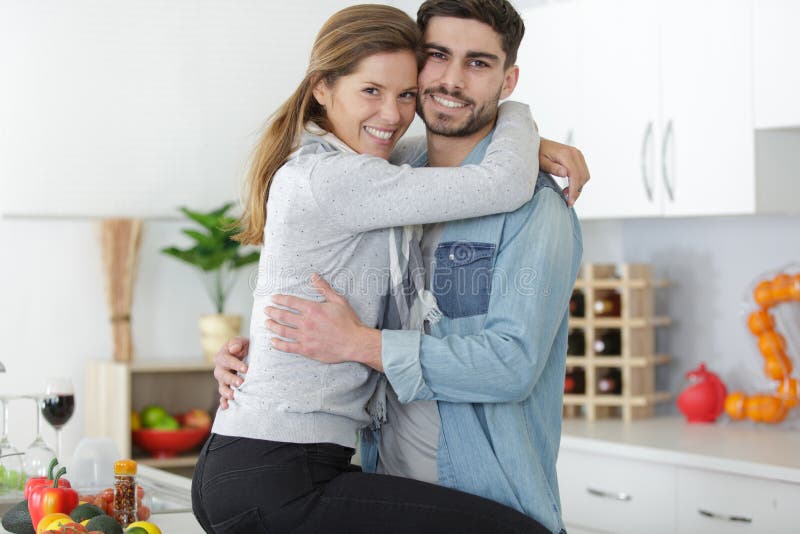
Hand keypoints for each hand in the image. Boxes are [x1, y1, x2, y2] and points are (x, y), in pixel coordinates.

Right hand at [214, 337, 248, 409]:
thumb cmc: (245, 348)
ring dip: (226, 392)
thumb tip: (234, 348)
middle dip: (231, 379)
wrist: (248, 356)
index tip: (245, 368)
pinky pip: (222, 396)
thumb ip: (237, 343)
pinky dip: (223, 402)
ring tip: (233, 396)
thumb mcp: (242, 342)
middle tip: (240, 383)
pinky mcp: (226, 388)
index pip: (227, 360)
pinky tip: (226, 407)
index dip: (235, 364)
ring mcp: (222, 380)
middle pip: (222, 375)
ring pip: (221, 386)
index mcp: (222, 356)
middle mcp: (220, 369)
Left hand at [266, 274, 382, 369]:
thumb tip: (314, 276)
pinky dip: (278, 344)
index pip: (290, 302)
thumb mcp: (338, 301)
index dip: (279, 299)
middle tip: (267, 310)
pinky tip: (272, 341)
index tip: (273, 298)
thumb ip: (324, 288)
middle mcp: (306, 322)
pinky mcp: (306, 350)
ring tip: (266, 323)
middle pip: (283, 315)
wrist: (354, 343)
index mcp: (313, 309)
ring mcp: (305, 337)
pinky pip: (287, 347)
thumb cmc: (348, 321)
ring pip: (282, 331)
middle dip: (272, 311)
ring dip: (272, 326)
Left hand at [538, 137, 589, 206]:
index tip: (570, 202)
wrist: (539, 143)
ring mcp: (578, 154)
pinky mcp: (578, 157)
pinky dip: (579, 181)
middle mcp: (575, 153)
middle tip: (568, 202)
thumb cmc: (538, 153)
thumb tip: (565, 174)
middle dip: (577, 191)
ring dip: (578, 187)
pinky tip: (569, 186)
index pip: (575, 175)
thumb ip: (553, 168)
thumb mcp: (542, 162)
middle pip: (583, 176)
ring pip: (585, 175)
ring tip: (566, 193)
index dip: (574, 190)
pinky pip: (583, 172)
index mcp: (566, 154)